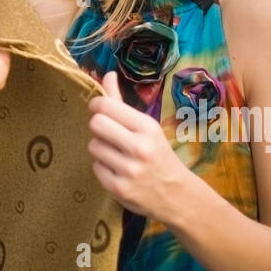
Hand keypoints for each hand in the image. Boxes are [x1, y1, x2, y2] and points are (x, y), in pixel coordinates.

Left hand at [87, 71, 187, 219]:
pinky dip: (103, 167)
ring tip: (116, 154)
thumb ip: (121, 102)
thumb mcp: (147, 127)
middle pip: (95, 124)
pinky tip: (117, 170)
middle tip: (107, 132)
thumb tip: (107, 75)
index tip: (99, 109)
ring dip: (100, 148)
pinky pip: (95, 167)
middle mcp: (139, 148)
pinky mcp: (119, 189)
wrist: (177, 195)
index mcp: (147, 127)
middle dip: (98, 126)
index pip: (106, 105)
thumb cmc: (158, 155)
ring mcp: (128, 170)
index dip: (97, 104)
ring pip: (93, 146)